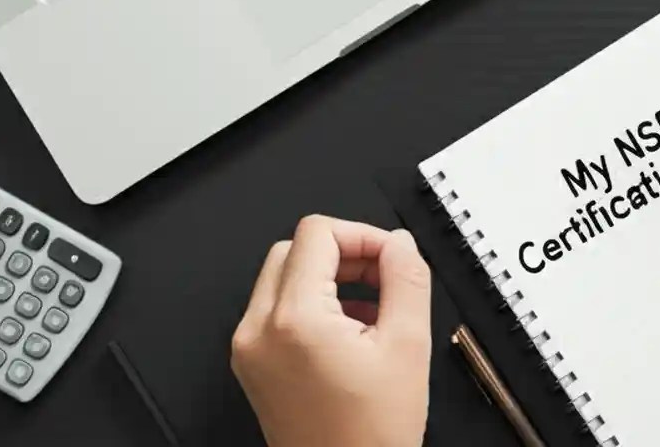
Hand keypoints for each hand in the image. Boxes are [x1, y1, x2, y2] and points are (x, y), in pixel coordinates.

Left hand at [231, 216, 431, 446]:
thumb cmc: (370, 436)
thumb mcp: (409, 346)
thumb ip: (407, 279)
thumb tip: (399, 244)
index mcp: (294, 319)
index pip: (317, 233)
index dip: (362, 235)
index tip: (389, 255)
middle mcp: (258, 330)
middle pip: (295, 249)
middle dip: (344, 254)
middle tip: (382, 278)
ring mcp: (250, 349)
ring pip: (283, 277)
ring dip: (328, 278)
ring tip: (372, 312)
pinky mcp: (253, 365)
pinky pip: (277, 310)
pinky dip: (312, 305)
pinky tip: (350, 333)